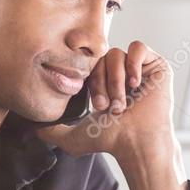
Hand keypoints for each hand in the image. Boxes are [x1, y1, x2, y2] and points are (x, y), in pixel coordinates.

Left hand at [35, 41, 173, 158]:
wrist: (136, 142)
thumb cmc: (112, 140)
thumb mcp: (75, 137)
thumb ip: (53, 132)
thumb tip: (34, 130)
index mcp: (104, 82)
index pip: (89, 65)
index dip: (91, 81)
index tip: (96, 105)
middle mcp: (120, 73)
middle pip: (102, 58)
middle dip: (103, 83)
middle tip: (107, 106)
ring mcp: (138, 68)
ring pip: (117, 54)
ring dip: (116, 79)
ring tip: (122, 102)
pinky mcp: (155, 65)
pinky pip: (138, 48)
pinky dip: (133, 64)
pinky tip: (135, 84)